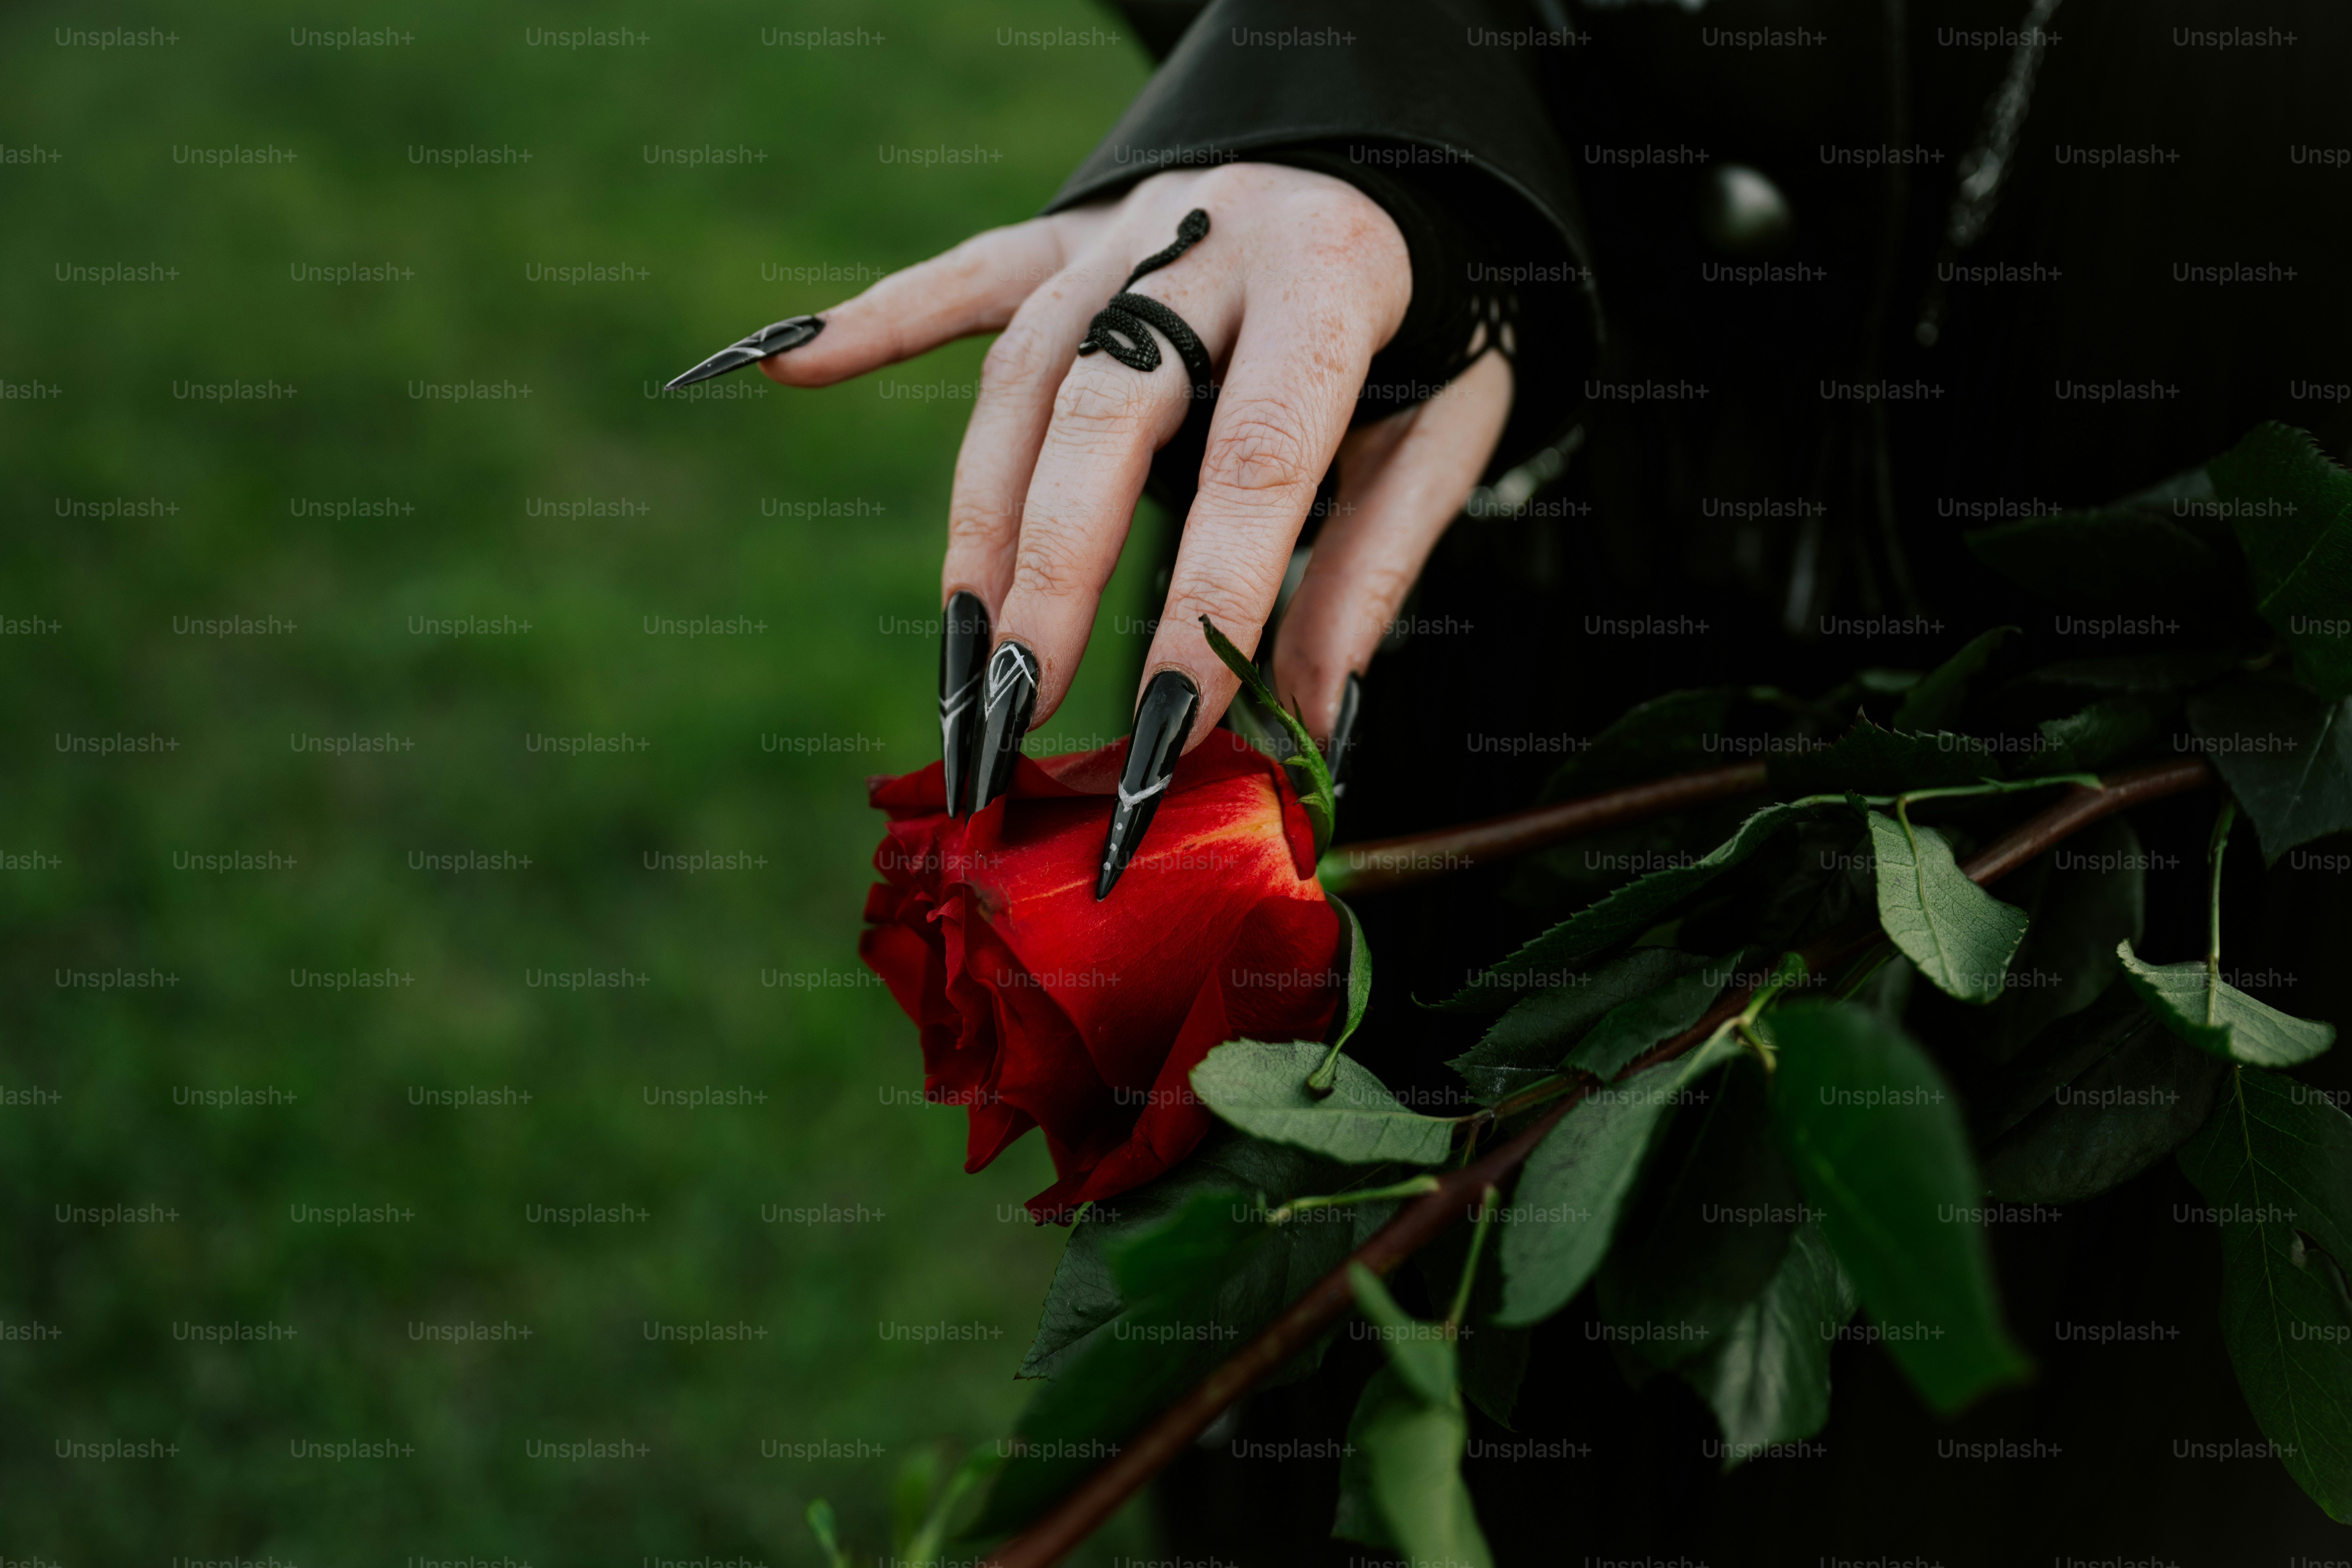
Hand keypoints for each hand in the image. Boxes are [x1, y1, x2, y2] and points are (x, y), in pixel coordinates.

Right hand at [754, 162, 1513, 890]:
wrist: (1406, 161)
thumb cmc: (1436, 317)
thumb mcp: (1450, 430)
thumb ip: (1373, 569)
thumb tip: (1314, 726)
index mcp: (1331, 279)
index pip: (1258, 460)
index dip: (1207, 601)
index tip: (1166, 725)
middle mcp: (1212, 234)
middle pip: (1106, 408)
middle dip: (1055, 569)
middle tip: (1023, 702)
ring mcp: (1129, 223)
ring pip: (1025, 369)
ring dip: (980, 518)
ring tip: (964, 650)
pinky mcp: (1073, 224)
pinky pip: (968, 275)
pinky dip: (880, 321)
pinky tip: (790, 364)